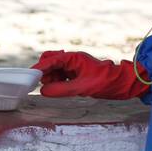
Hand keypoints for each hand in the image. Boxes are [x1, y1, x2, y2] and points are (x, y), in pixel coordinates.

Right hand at [32, 50, 149, 99]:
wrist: (122, 83)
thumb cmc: (106, 81)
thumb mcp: (83, 87)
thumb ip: (62, 89)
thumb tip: (43, 91)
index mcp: (73, 58)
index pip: (51, 60)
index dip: (39, 68)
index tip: (29, 76)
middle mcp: (72, 60)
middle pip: (50, 61)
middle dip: (44, 71)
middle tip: (41, 84)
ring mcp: (74, 67)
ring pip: (54, 69)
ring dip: (50, 78)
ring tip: (51, 89)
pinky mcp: (76, 74)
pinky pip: (61, 76)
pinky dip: (56, 82)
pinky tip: (57, 89)